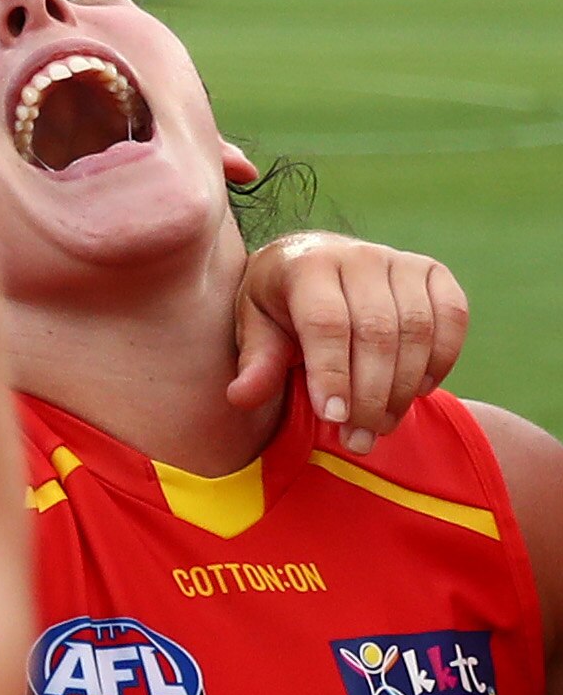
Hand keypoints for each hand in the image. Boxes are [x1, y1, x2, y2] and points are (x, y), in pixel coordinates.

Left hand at [228, 232, 467, 454]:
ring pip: (417, 330)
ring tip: (381, 426)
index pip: (326, 323)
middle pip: (376, 332)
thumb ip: (256, 363)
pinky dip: (442, 359)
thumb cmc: (279, 305)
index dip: (333, 374)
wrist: (311, 264)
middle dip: (370, 395)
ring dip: (404, 388)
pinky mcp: (432, 272)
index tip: (333, 418)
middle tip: (358, 438)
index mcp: (306, 265)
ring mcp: (399, 261)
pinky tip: (420, 391)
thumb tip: (241, 398)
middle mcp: (357, 255)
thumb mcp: (255, 329)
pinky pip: (453, 316)